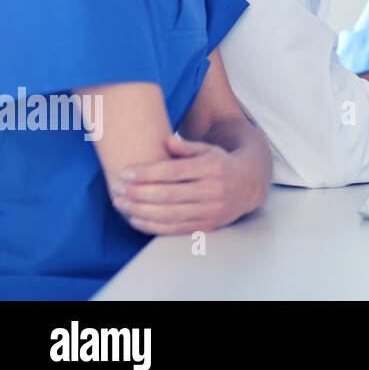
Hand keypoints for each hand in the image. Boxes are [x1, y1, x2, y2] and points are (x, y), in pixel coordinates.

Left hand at [111, 133, 263, 234]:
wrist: (249, 185)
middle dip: (138, 193)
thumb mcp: (208, 150)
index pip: (173, 171)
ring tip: (120, 204)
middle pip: (167, 194)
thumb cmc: (221, 164)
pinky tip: (135, 218)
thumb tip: (166, 141)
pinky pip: (174, 229)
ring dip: (139, 210)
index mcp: (212, 167)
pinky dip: (151, 225)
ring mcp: (210, 210)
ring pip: (168, 214)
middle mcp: (213, 190)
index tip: (125, 173)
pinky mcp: (206, 226)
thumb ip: (186, 146)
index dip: (146, 173)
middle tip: (117, 189)